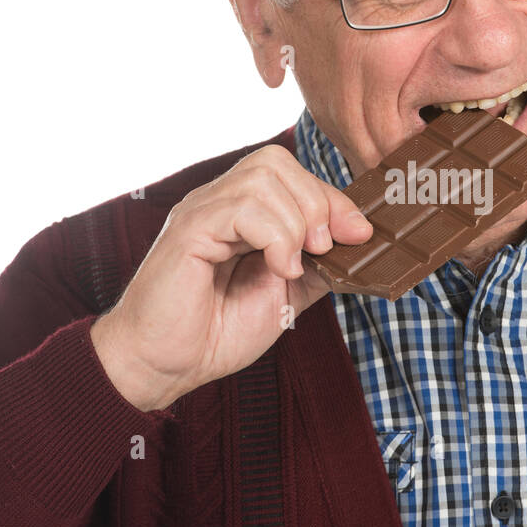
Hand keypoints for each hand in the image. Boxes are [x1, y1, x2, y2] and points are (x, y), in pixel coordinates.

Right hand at [90, 144, 373, 411]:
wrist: (165, 366)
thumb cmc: (214, 333)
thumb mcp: (286, 296)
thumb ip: (317, 267)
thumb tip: (358, 246)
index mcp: (240, 213)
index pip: (292, 175)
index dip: (333, 199)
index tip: (361, 234)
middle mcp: (218, 202)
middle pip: (277, 161)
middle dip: (317, 202)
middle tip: (324, 249)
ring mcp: (201, 211)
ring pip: (263, 177)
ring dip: (296, 222)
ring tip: (293, 266)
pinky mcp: (188, 229)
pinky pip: (242, 207)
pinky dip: (275, 237)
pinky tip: (277, 270)